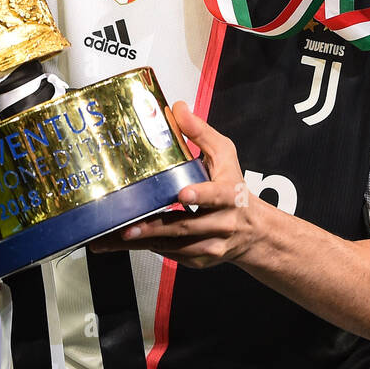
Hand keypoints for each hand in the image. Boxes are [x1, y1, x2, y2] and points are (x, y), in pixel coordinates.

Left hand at [90, 101, 269, 268]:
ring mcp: (211, 245)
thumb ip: (201, 132)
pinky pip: (171, 255)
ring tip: (116, 236)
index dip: (200, 195)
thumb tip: (178, 108)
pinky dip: (148, 248)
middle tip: (129, 227)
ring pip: (175, 246)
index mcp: (230, 194)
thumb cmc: (234, 187)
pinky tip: (125, 243)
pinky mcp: (199, 260)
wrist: (253, 231)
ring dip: (144, 242)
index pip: (217, 196)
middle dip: (157, 228)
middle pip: (188, 227)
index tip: (182, 195)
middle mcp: (223, 223)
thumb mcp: (224, 155)